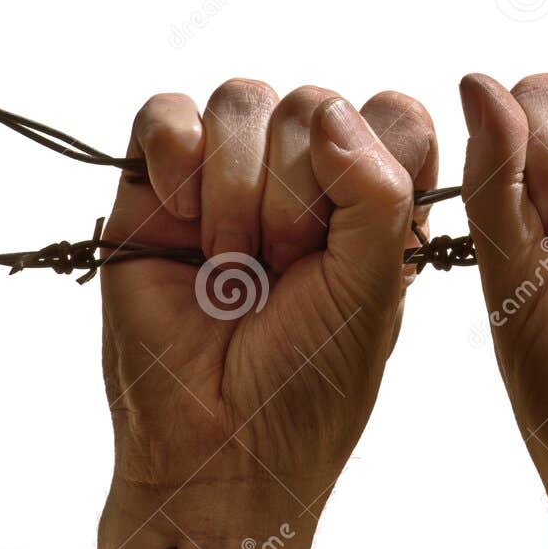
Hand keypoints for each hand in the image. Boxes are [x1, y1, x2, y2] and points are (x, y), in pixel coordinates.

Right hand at [82, 80, 435, 548]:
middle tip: (282, 272)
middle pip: (313, 104)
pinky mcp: (154, 183)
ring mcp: (225, 173)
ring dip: (236, 189)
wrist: (216, 447)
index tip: (352, 236)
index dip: (375, 158)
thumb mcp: (374, 292)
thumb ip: (378, 195)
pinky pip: (164, 114)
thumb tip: (329, 114)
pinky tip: (181, 222)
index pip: (394, 114)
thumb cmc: (306, 385)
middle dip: (298, 196)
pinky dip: (175, 157)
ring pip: (242, 100)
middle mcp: (302, 175)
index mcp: (373, 197)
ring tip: (231, 264)